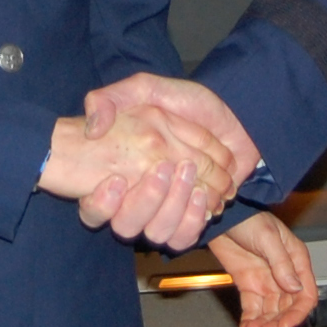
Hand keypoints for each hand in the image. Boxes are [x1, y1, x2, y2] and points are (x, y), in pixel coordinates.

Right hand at [39, 105, 235, 250]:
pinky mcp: (188, 219)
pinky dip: (194, 223)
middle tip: (165, 168)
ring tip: (193, 186)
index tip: (118, 179)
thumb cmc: (189, 101)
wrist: (234, 112)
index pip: (97, 202)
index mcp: (121, 167)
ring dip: (172, 210)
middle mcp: (138, 193)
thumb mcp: (144, 88)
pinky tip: (208, 202)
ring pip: (156, 232)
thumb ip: (108, 100)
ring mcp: (164, 209)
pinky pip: (181, 238)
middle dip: (145, 199)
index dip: (105, 199)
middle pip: (127, 221)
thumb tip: (92, 130)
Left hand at [206, 212, 317, 326]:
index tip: (285, 325)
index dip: (298, 314)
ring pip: (270, 312)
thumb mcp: (268, 238)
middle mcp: (284, 276)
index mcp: (297, 263)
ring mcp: (266, 282)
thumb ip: (282, 264)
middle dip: (278, 324)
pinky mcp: (248, 286)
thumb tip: (295, 288)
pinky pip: (252, 309)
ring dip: (264, 325)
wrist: (223, 216)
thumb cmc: (250, 219)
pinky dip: (250, 321)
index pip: (306, 295)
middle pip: (288, 308)